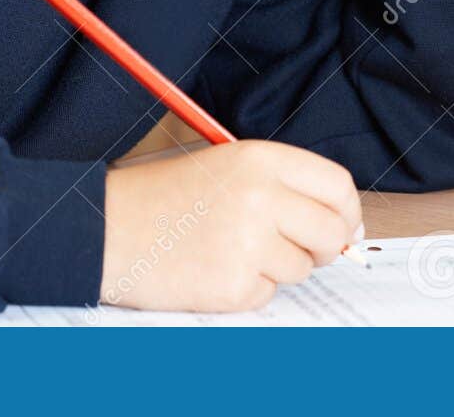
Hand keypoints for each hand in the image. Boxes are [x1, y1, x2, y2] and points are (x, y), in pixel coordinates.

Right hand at [100, 140, 362, 311]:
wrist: (106, 228)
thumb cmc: (164, 197)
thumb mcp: (227, 167)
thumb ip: (284, 187)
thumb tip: (344, 227)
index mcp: (262, 159)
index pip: (338, 186)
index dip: (347, 211)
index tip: (344, 226)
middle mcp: (262, 197)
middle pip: (332, 232)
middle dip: (324, 248)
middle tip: (297, 248)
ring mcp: (249, 243)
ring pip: (301, 268)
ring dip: (276, 267)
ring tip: (231, 249)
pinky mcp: (234, 285)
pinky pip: (267, 294)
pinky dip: (247, 289)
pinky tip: (213, 268)